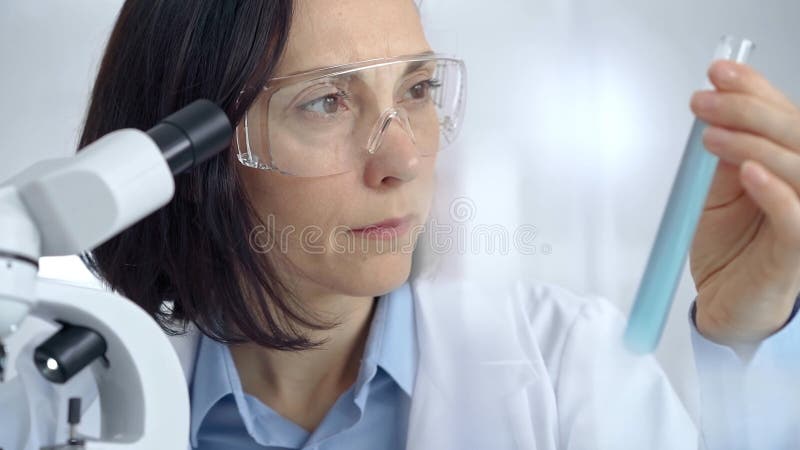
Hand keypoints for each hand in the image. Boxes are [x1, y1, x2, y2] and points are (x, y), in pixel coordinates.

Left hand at [689, 60, 799, 346]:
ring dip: (754, 143)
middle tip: (704, 102)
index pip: (786, 115)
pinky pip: (798, 217)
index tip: (719, 72)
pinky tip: (749, 173)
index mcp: (791, 164)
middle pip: (797, 133)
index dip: (756, 89)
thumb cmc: (730, 247)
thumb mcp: (719, 188)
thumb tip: (713, 104)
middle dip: (748, 109)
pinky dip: (775, 191)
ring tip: (712, 136)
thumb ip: (725, 151)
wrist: (727, 303)